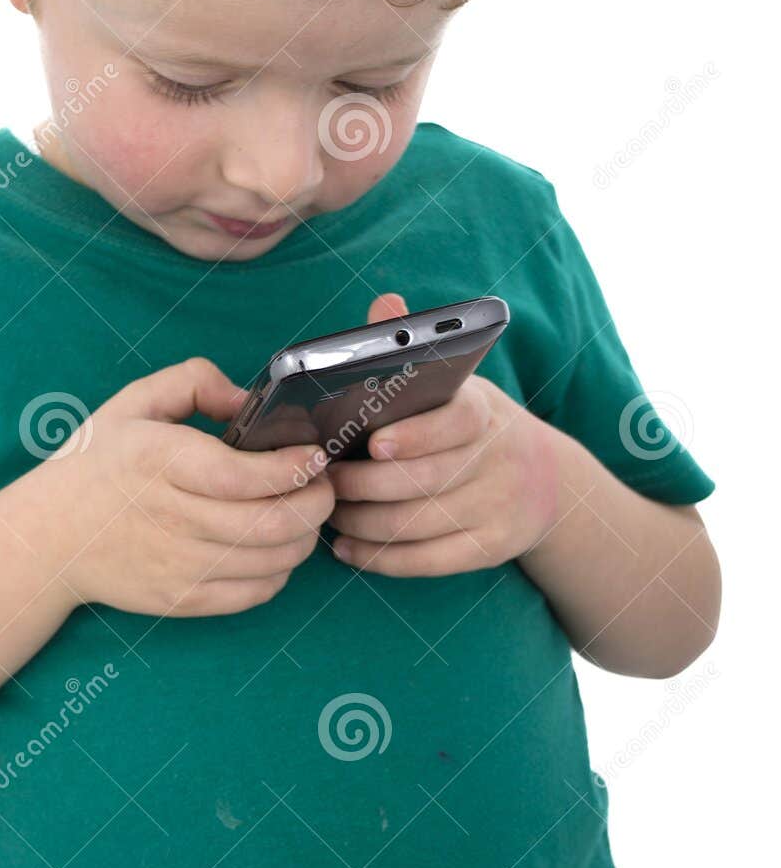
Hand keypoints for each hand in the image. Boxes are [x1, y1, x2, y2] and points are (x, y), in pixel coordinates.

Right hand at [25, 357, 334, 616]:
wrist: (49, 538)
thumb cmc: (99, 462)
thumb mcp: (136, 401)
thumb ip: (195, 382)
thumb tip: (246, 399)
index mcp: (159, 460)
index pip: (242, 476)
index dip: (293, 468)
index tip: (314, 455)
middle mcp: (170, 517)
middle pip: (271, 524)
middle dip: (316, 503)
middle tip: (323, 484)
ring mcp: (177, 566)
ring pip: (272, 561)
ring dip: (305, 536)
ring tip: (304, 512)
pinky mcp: (182, 601)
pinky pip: (255, 593)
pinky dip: (281, 571)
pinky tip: (275, 546)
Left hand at [323, 293, 560, 576]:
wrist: (543, 480)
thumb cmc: (469, 425)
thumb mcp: (454, 385)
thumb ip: (414, 350)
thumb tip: (385, 304)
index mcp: (481, 411)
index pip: (455, 422)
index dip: (416, 436)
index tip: (374, 443)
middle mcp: (496, 458)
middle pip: (426, 480)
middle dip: (365, 485)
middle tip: (323, 482)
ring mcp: (498, 506)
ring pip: (421, 523)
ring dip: (363, 523)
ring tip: (327, 514)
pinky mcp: (492, 547)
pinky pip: (431, 562)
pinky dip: (382, 559)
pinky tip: (347, 550)